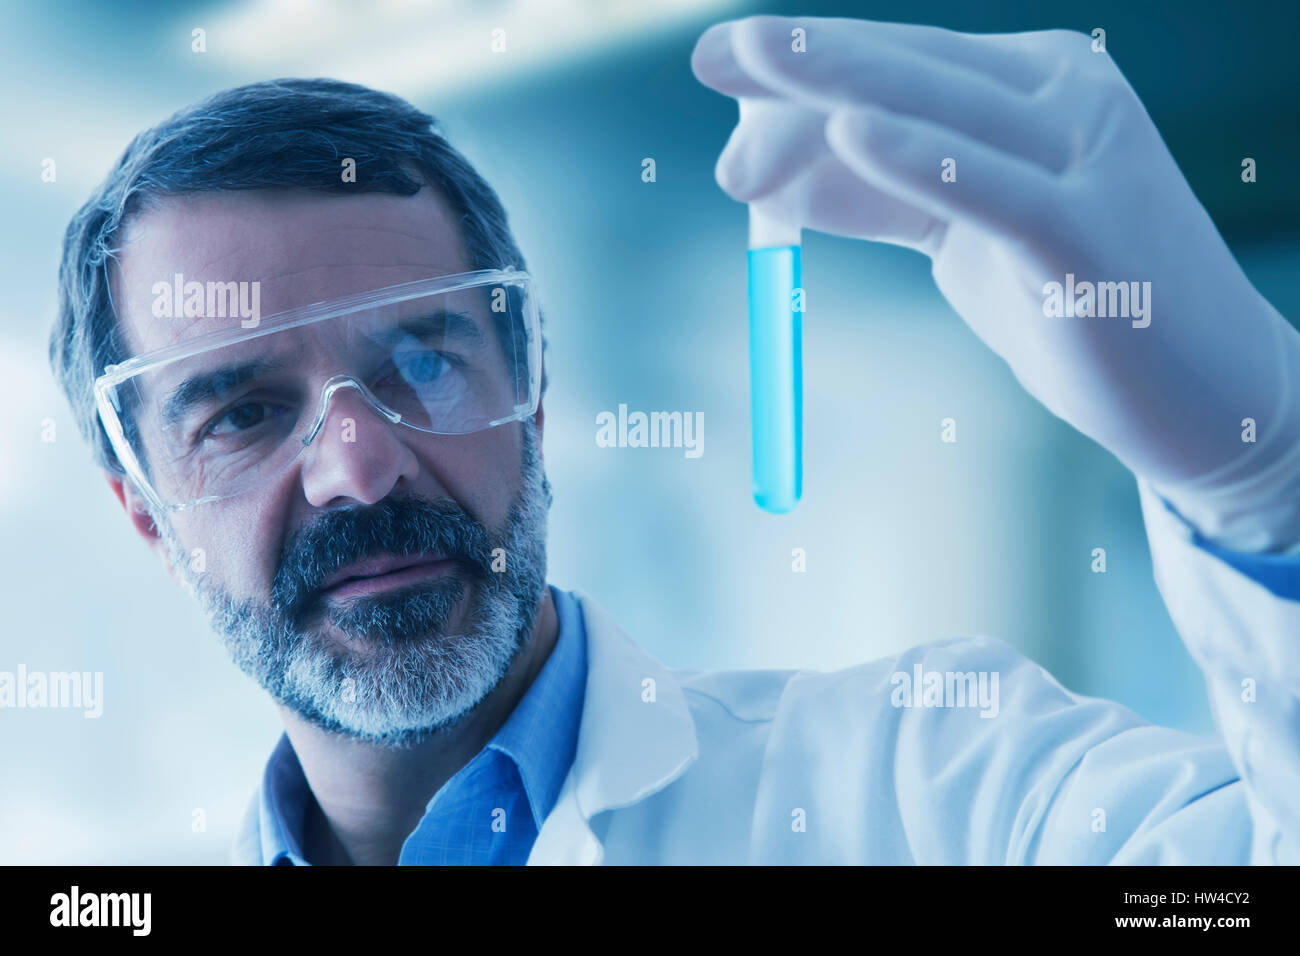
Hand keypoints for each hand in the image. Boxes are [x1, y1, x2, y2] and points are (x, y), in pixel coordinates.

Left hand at [693, 16, 1299, 548]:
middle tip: (709, 58)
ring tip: (741, 90)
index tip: (716, 64)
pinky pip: (989, 185)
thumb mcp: (958, 240)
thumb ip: (878, 197)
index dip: (805, 61)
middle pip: (907, 69)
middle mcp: (1065, 96)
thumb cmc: (1072, 304)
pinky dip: (918, 156)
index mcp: (1033, 88)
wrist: (1198, 392)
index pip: (899, 62)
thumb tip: (774, 177)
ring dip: (831, 93)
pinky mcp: (1088, 229)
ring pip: (938, 107)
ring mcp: (1085, 154)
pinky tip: (850, 130)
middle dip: (800, 65)